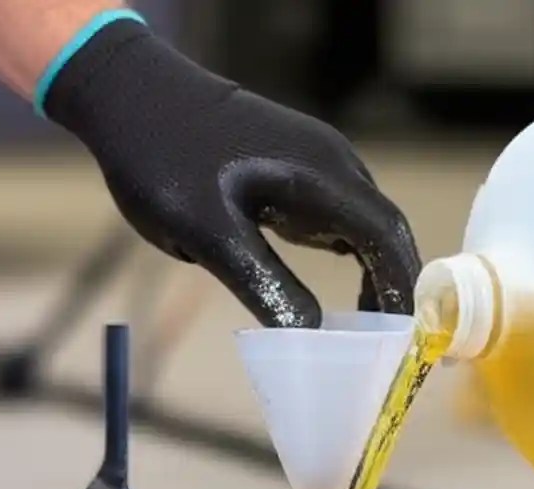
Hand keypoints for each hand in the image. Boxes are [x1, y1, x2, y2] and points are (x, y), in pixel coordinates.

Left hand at [43, 19, 419, 327]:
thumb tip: (314, 336)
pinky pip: (339, 214)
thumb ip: (265, 284)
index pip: (387, 236)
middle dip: (391, 288)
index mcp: (321, 175)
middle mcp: (332, 163)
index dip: (402, 289)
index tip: (403, 340)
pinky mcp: (297, 164)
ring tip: (363, 331)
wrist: (130, 94)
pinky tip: (334, 289)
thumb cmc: (163, 160)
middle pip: (385, 230)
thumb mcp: (208, 234)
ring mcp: (317, 160)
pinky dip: (347, 253)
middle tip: (384, 348)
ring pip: (364, 223)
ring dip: (371, 272)